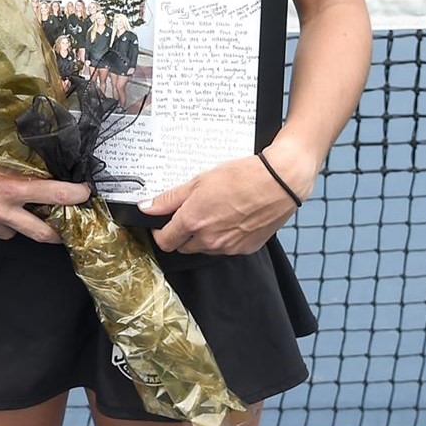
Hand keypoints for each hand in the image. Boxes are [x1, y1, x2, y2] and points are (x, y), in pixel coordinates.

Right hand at [0, 136, 88, 243]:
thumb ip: (4, 157)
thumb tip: (27, 155)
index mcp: (3, 188)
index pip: (52, 195)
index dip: (75, 195)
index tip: (86, 191)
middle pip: (42, 232)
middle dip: (60, 230)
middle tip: (70, 220)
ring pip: (16, 232)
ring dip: (27, 225)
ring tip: (33, 211)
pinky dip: (2, 220)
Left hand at [138, 146, 311, 254]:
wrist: (279, 182)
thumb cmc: (242, 176)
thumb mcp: (199, 181)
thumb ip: (170, 198)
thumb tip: (146, 207)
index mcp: (193, 222)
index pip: (164, 241)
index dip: (160, 232)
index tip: (163, 223)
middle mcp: (209, 240)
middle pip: (183, 247)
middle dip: (181, 234)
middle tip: (191, 213)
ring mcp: (228, 247)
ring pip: (204, 249)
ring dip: (203, 236)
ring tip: (215, 212)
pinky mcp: (245, 249)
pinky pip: (226, 249)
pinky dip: (224, 238)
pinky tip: (232, 219)